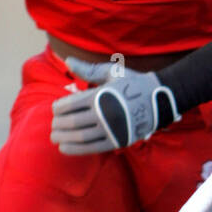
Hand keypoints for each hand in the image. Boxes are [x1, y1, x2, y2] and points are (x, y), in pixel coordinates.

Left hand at [51, 58, 181, 154]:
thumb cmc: (132, 83)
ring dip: (63, 137)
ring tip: (54, 137)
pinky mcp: (118, 141)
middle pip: (72, 122)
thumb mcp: (111, 72)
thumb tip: (68, 61)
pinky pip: (92, 148)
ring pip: (80, 137)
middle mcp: (105, 113)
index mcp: (101, 95)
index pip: (69, 105)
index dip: (57, 108)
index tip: (55, 109)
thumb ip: (88, 69)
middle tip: (53, 125)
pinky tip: (64, 148)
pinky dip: (75, 149)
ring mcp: (112, 129)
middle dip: (58, 124)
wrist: (159, 99)